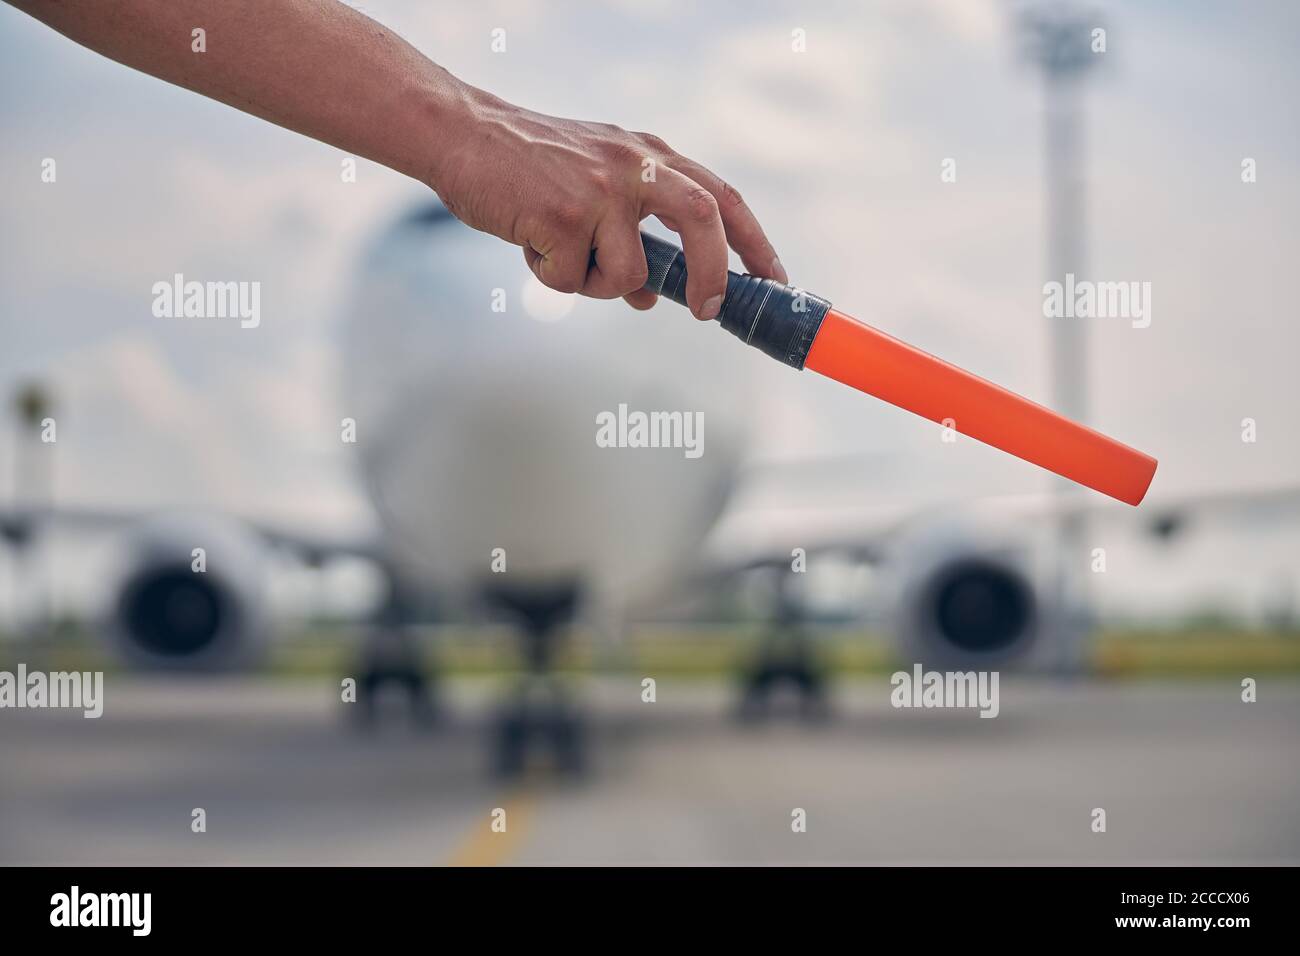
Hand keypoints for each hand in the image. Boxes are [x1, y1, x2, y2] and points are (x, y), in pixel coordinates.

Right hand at [429, 88, 788, 319]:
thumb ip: (630, 234)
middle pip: (704, 218)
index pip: (720, 196)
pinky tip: (529, 243)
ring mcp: (600, 188)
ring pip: (629, 274)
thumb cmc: (527, 169)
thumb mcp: (593, 191)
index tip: (773, 280)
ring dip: (598, 286)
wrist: (462, 136)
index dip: (753, 241)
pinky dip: (551, 277)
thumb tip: (648, 297)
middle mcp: (633, 164)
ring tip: (560, 255)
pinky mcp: (564, 214)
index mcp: (648, 155)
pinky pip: (572, 279)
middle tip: (705, 312)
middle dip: (714, 274)